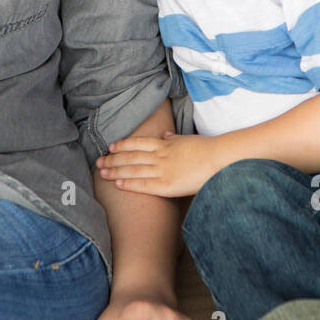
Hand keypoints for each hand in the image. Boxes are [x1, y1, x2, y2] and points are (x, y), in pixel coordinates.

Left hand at [95, 130, 217, 197]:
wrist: (220, 159)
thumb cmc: (207, 150)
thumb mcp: (187, 139)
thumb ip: (174, 139)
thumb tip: (166, 134)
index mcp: (165, 144)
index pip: (138, 143)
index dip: (122, 145)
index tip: (111, 147)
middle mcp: (160, 155)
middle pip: (131, 156)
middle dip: (113, 159)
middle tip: (98, 162)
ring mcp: (162, 170)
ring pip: (133, 169)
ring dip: (115, 170)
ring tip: (102, 173)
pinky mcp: (167, 185)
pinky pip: (144, 184)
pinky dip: (129, 183)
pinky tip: (118, 183)